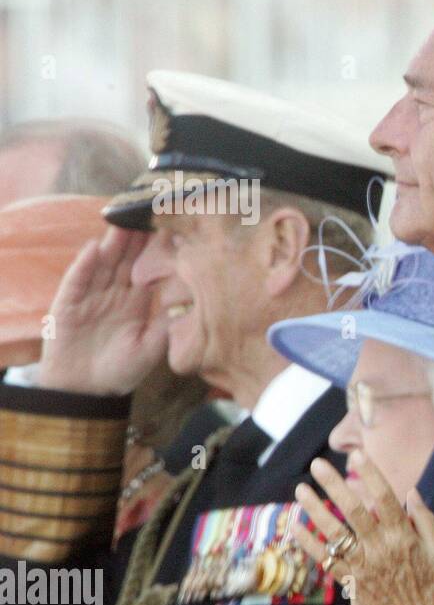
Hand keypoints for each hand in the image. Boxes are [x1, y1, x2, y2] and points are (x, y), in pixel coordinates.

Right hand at [36, 227, 167, 394]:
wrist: (84, 392)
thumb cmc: (120, 371)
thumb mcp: (152, 348)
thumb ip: (168, 324)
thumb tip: (194, 303)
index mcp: (136, 301)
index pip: (150, 269)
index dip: (159, 250)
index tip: (175, 229)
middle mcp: (114, 293)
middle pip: (127, 258)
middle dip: (137, 236)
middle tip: (149, 212)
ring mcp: (90, 296)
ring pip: (103, 263)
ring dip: (112, 243)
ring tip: (123, 222)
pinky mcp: (68, 304)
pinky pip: (76, 281)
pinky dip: (84, 266)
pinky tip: (93, 249)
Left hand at [292, 452, 433, 604]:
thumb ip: (426, 521)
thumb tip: (412, 493)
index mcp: (405, 537)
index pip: (385, 497)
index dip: (371, 474)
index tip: (357, 455)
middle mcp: (382, 549)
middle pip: (355, 509)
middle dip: (334, 485)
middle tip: (318, 465)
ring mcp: (364, 567)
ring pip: (334, 532)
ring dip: (314, 509)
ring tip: (300, 490)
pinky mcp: (351, 584)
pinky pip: (325, 560)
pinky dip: (309, 544)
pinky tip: (295, 527)